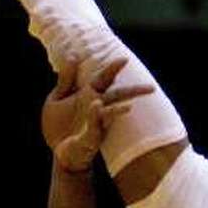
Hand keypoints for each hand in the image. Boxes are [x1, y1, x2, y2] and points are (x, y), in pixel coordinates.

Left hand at [43, 56, 152, 173]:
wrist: (59, 152)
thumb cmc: (59, 126)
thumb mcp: (56, 99)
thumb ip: (65, 80)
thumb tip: (73, 55)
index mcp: (89, 96)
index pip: (104, 79)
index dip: (113, 69)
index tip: (125, 59)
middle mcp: (97, 108)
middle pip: (117, 97)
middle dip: (133, 92)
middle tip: (151, 88)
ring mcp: (95, 124)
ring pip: (109, 115)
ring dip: (118, 111)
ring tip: (129, 107)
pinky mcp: (89, 138)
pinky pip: (93, 128)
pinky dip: (95, 117)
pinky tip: (97, 107)